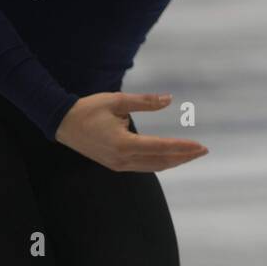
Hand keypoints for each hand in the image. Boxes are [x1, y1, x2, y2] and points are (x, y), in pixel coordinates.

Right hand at [55, 92, 208, 171]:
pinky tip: (171, 157)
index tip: (200, 146)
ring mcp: (118, 164)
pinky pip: (143, 166)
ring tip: (192, 154)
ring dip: (174, 161)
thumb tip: (169, 99)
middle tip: (204, 150)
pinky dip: (160, 162)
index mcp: (123, 144)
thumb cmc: (89, 109)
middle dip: (184, 156)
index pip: (160, 147)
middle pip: (160, 161)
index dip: (182, 147)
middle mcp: (122, 159)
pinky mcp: (115, 164)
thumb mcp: (117, 100)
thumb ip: (145, 101)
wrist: (62, 124)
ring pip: (153, 166)